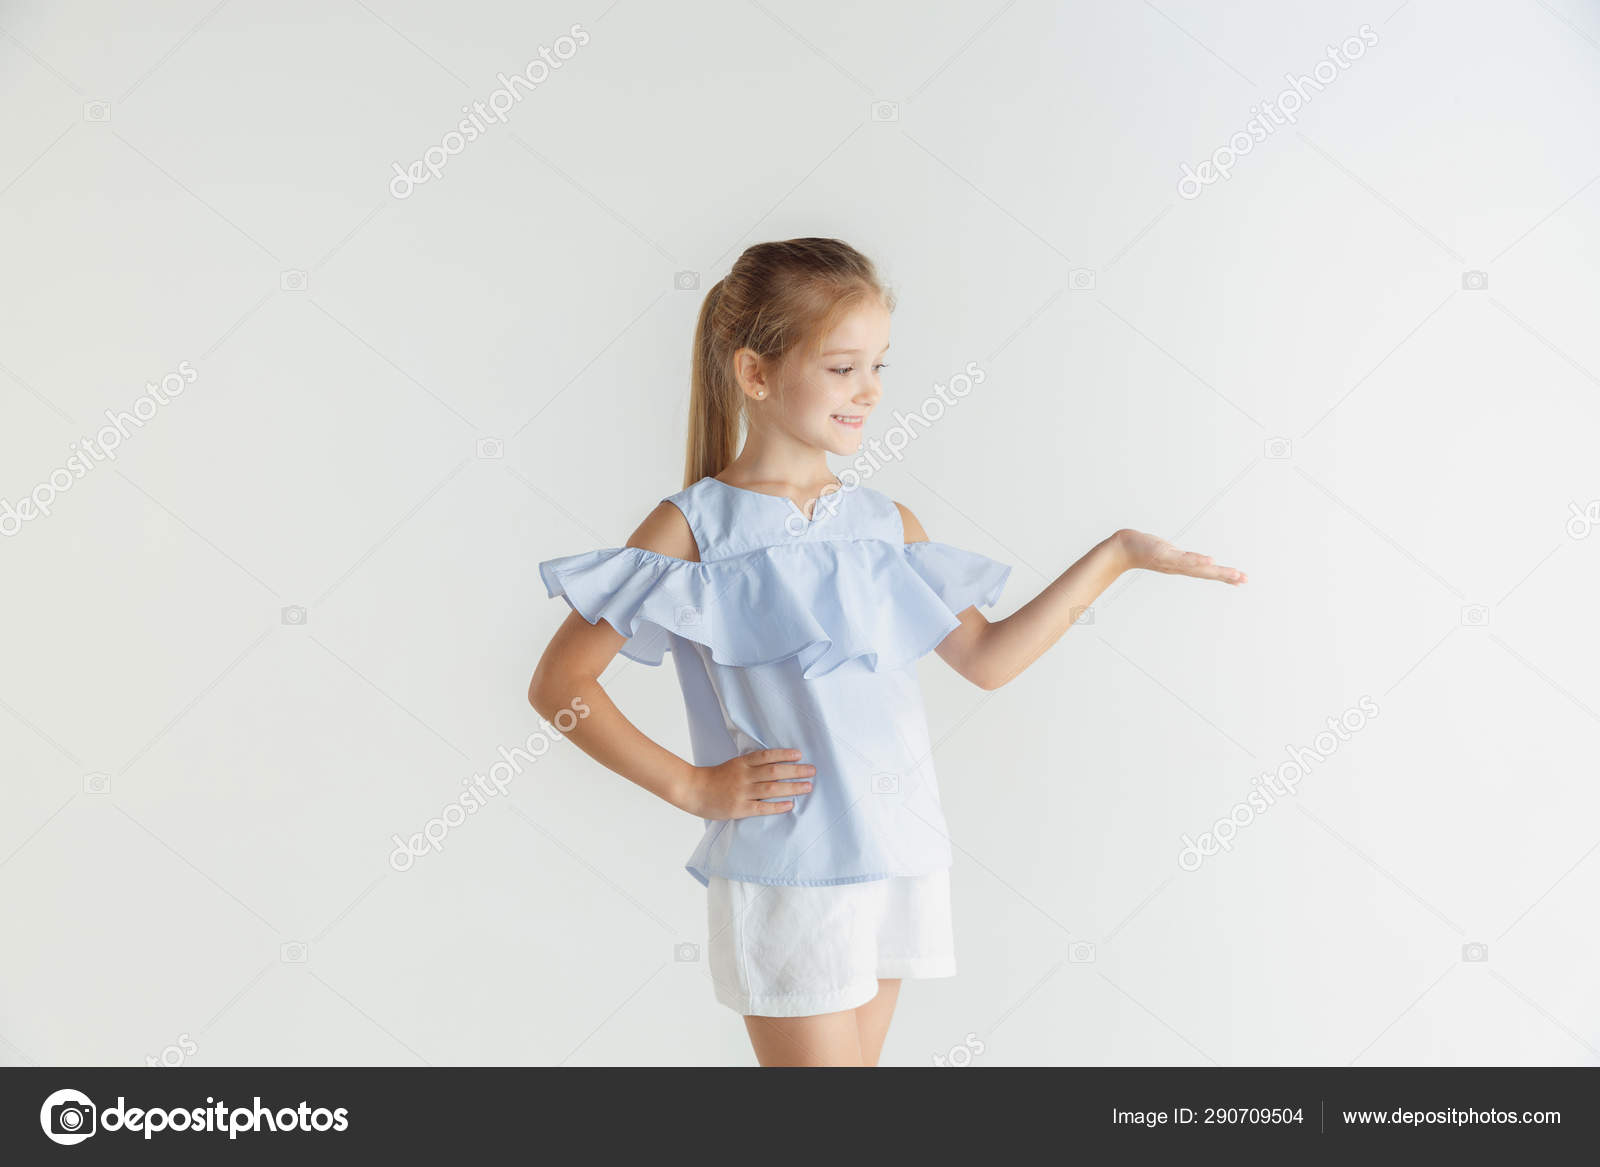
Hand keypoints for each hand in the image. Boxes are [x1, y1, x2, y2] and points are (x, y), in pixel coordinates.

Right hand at [673, 748, 815, 818]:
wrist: (693, 791)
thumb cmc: (715, 778)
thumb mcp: (733, 765)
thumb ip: (751, 765)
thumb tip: (776, 765)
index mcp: (742, 763)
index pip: (766, 756)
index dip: (784, 754)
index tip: (799, 754)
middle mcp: (743, 776)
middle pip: (774, 771)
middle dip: (795, 771)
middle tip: (812, 770)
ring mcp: (741, 792)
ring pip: (771, 788)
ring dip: (792, 787)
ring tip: (808, 787)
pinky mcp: (739, 808)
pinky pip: (762, 807)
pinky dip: (777, 806)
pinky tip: (790, 805)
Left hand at [1115, 529, 1247, 584]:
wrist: (1122, 549)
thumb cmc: (1144, 549)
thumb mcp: (1167, 553)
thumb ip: (1180, 557)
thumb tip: (1188, 558)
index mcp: (1182, 566)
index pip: (1207, 571)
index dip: (1224, 576)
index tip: (1242, 580)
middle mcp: (1179, 566)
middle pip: (1206, 572)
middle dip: (1226, 576)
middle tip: (1245, 579)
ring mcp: (1172, 562)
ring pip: (1199, 568)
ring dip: (1217, 571)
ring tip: (1234, 573)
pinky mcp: (1164, 554)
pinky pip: (1184, 559)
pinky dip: (1198, 561)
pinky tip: (1210, 561)